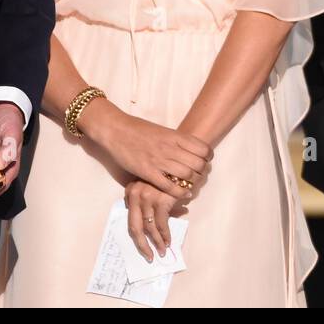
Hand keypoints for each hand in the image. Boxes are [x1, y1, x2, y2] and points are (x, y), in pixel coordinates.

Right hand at [83, 100, 211, 198]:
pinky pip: (169, 186)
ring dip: (193, 183)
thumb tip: (189, 149)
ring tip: (193, 185)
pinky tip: (184, 194)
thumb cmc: (138, 129)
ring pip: (187, 176)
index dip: (208, 157)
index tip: (206, 161)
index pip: (203, 148)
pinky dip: (180, 192)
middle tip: (201, 176)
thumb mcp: (162, 130)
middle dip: (203, 172)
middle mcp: (170, 148)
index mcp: (175, 136)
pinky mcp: (148, 172)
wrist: (116, 130)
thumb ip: (175, 140)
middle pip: (198, 164)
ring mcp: (159, 161)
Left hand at [125, 179, 187, 260]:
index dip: (137, 236)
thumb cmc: (167, 175)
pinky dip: (165, 235)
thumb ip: (151, 202)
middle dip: (142, 245)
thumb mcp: (153, 186)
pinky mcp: (160, 201)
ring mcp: (147, 198)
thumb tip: (159, 223)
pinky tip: (169, 241)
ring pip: (149, 228)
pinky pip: (161, 224)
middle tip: (149, 256)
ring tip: (162, 252)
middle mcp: (136, 195)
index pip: (131, 219)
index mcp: (131, 192)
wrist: (179, 163)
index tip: (143, 247)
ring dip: (157, 243)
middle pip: (135, 227)